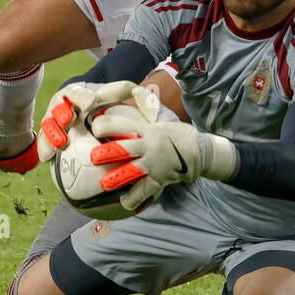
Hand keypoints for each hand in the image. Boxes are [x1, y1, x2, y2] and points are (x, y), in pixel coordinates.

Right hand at [35, 80, 158, 162]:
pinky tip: (49, 158)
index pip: (75, 92)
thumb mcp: (119, 98)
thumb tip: (135, 91)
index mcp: (75, 94)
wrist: (97, 124)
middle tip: (69, 120)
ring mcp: (54, 123)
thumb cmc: (108, 109)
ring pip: (47, 126)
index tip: (90, 104)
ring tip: (60, 143)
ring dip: (51, 134)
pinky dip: (45, 150)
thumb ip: (125, 91)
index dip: (80, 96)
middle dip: (60, 113)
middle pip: (56, 107)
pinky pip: (44, 144)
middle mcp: (61, 107)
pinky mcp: (49, 139)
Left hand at [88, 116, 238, 211]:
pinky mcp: (159, 179)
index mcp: (147, 131)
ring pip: (133, 171)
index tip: (94, 126)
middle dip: (110, 152)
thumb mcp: (162, 119)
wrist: (200, 151)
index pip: (124, 125)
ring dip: (118, 177)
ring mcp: (153, 165)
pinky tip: (124, 202)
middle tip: (94, 156)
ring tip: (104, 183)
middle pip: (125, 148)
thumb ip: (145, 111)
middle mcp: (148, 147)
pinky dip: (134, 198)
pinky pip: (145, 191)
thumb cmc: (177, 134)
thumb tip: (132, 92)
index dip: (107, 125)